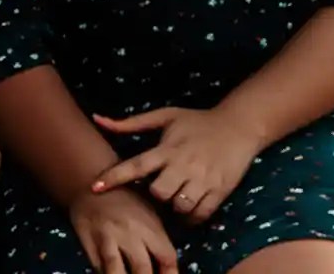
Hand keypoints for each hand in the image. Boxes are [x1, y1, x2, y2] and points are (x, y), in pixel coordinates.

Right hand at [69, 187, 178, 273]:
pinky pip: (98, 268)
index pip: (167, 258)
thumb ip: (158, 239)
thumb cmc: (124, 198)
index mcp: (148, 225)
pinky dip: (105, 273)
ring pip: (115, 272)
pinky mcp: (87, 243)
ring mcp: (106, 239)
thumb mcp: (148, 212)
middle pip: (143, 270)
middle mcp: (128, 233)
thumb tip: (167, 266)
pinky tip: (112, 273)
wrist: (89, 181)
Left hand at [88, 107, 263, 222]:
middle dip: (155, 194)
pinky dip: (192, 216)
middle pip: (158, 192)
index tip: (95, 187)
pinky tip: (190, 206)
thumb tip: (97, 118)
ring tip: (177, 195)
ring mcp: (203, 179)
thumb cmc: (196, 121)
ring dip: (174, 206)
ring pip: (179, 206)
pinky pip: (200, 214)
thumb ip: (130, 123)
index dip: (114, 177)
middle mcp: (184, 165)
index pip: (136, 165)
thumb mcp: (164, 116)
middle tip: (160, 187)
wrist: (238, 126)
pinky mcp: (220, 191)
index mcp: (167, 148)